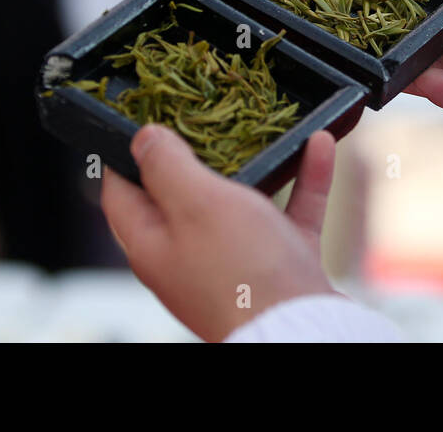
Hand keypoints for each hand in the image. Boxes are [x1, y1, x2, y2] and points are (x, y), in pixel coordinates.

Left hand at [100, 124, 338, 341]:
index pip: (122, 193)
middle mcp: (188, 257)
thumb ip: (167, 166)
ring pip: (243, 201)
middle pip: (182, 196)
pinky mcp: (279, 268)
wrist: (301, 327)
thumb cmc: (242, 272)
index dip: (125, 154)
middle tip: (207, 114)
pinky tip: (321, 147)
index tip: (139, 118)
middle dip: (197, 151)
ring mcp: (235, 264)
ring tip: (270, 127)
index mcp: (153, 245)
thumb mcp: (195, 202)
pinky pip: (289, 213)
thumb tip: (141, 139)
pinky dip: (303, 180)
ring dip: (260, 161)